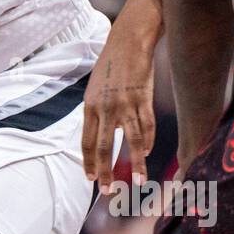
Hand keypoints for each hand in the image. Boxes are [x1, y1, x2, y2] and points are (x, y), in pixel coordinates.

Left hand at [82, 17, 155, 191]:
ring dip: (136, 164)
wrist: (128, 42)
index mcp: (89, 106)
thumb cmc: (111, 65)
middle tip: (108, 191)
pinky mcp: (143, 99)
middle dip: (105, 171)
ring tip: (139, 183)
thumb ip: (97, 112)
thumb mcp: (95, 88)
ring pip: (131, 141)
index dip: (88, 162)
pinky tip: (147, 153)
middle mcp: (105, 108)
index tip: (92, 179)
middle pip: (103, 146)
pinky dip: (148, 142)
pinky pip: (147, 126)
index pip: (85, 142)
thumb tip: (101, 135)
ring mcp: (124, 104)